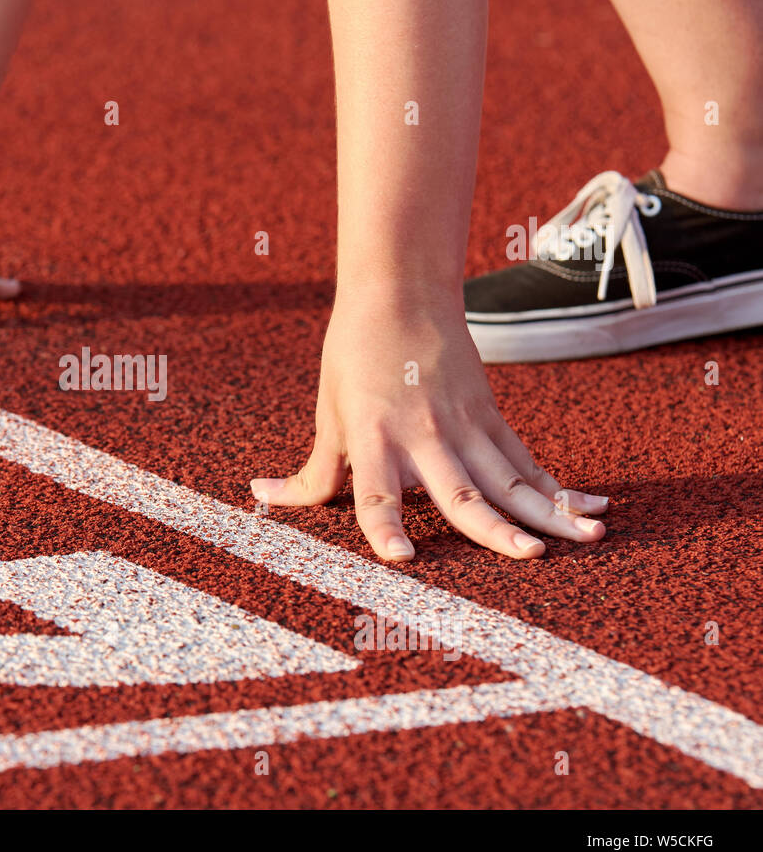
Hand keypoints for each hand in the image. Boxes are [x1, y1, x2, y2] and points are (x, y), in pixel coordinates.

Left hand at [251, 296, 607, 560]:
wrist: (400, 292)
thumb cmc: (353, 355)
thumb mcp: (329, 414)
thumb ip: (312, 471)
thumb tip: (261, 496)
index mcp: (375, 437)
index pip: (376, 494)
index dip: (386, 527)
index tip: (402, 559)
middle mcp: (424, 437)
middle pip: (463, 492)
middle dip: (497, 529)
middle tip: (529, 557)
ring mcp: (465, 427)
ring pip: (511, 480)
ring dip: (550, 513)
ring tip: (590, 542)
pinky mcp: (490, 417)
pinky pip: (527, 462)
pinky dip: (559, 489)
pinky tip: (591, 512)